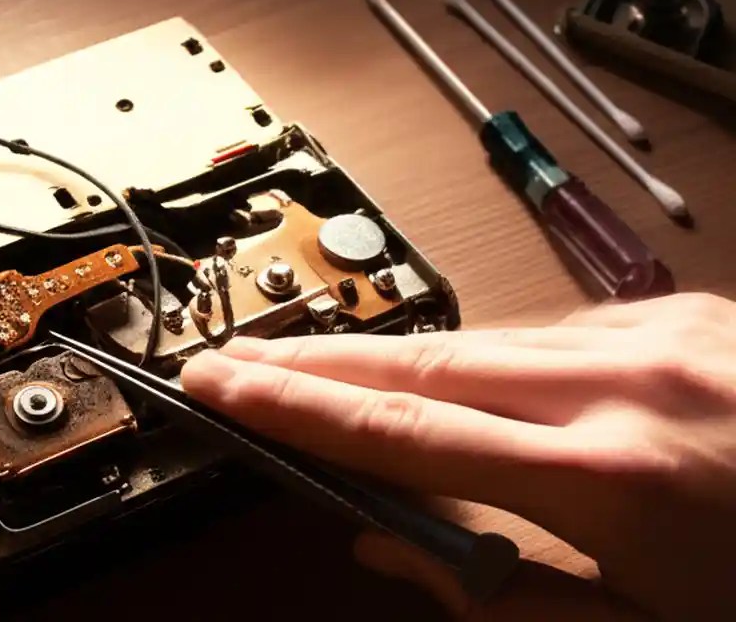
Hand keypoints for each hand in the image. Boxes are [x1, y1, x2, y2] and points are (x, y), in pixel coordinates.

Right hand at [181, 292, 735, 620]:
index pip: (407, 432)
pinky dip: (488, 365)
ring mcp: (663, 332)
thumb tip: (392, 543)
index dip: (298, 407)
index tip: (223, 386)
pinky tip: (458, 390)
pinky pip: (548, 335)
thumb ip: (504, 591)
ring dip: (400, 366)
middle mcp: (634, 379)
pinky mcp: (682, 315)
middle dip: (316, 361)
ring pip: (483, 343)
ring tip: (323, 381)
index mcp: (619, 477)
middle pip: (425, 360)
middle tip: (236, 362)